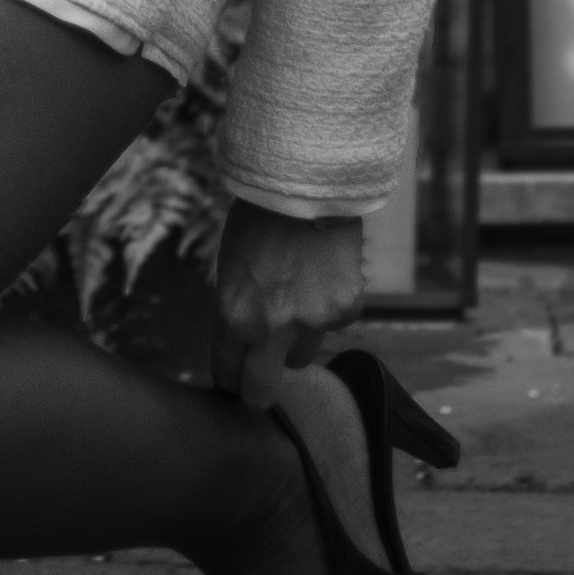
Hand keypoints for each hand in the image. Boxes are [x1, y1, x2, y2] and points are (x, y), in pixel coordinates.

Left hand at [210, 199, 363, 404]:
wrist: (306, 181)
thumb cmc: (258, 219)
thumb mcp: (230, 270)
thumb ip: (237, 313)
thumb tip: (242, 348)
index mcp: (233, 317)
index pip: (226, 375)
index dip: (229, 379)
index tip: (233, 379)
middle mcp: (271, 328)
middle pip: (261, 393)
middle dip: (256, 393)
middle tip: (258, 385)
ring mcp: (313, 322)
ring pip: (301, 357)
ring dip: (295, 340)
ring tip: (294, 299)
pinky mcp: (346, 309)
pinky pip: (335, 325)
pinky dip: (328, 310)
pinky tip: (322, 278)